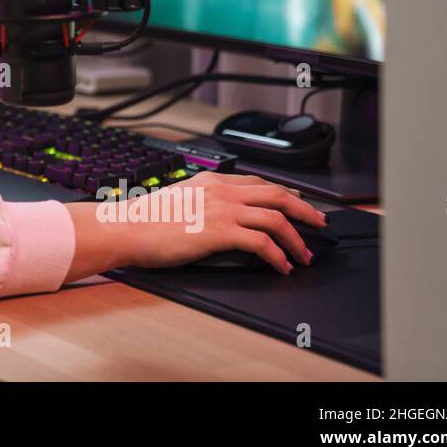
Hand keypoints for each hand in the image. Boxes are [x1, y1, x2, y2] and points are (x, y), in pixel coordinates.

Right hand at [64, 172, 327, 279]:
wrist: (127, 227)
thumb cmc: (144, 220)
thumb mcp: (178, 201)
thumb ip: (202, 203)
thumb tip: (218, 220)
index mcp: (210, 180)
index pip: (258, 183)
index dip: (284, 194)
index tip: (297, 204)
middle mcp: (221, 190)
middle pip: (277, 194)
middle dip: (304, 210)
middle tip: (318, 223)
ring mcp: (222, 209)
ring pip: (276, 217)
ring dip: (296, 238)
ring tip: (304, 254)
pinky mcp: (220, 232)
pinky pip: (262, 242)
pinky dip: (278, 256)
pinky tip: (282, 266)